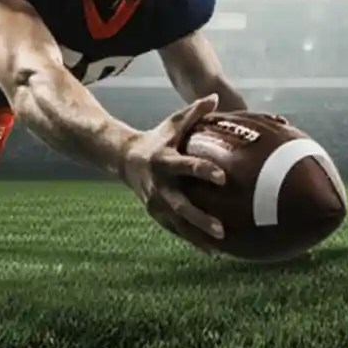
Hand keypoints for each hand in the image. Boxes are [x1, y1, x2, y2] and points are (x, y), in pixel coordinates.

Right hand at [119, 94, 227, 253]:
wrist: (125, 159)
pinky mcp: (157, 214)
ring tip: (220, 248)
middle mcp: (160, 185)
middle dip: (200, 219)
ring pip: (178, 224)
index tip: (222, 177)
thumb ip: (194, 111)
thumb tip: (214, 96)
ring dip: (198, 237)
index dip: (204, 171)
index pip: (187, 166)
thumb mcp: (173, 122)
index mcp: (165, 160)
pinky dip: (193, 241)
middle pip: (181, 206)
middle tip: (221, 229)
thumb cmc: (158, 137)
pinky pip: (176, 230)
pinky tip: (213, 252)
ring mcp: (157, 203)